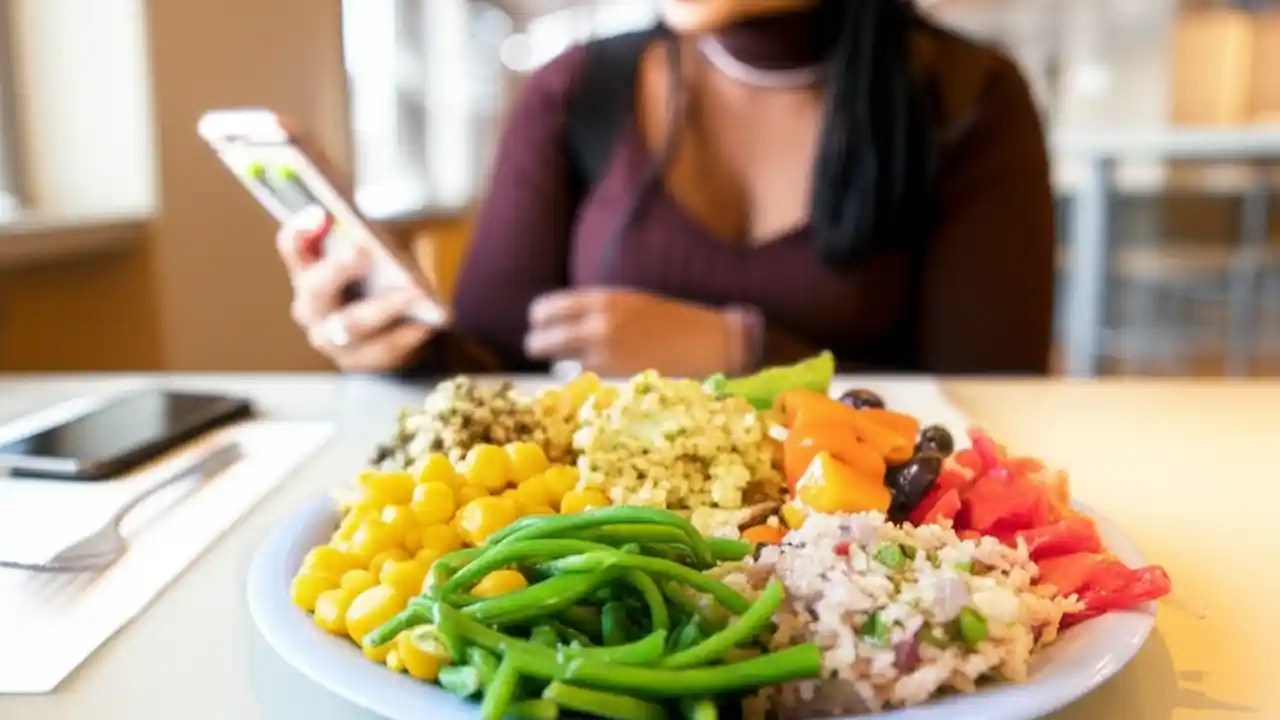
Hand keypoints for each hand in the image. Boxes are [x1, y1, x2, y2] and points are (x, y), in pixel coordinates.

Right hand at [276, 208, 433, 371]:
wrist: (399, 333)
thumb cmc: (384, 283)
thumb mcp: (379, 252)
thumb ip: (376, 235)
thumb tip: (388, 217)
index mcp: (310, 270)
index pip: (293, 246)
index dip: (300, 230)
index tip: (320, 212)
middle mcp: (311, 306)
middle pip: (315, 288)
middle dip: (338, 268)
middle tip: (363, 249)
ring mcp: (330, 338)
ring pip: (350, 325)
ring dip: (383, 306)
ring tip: (414, 291)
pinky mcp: (357, 362)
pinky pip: (381, 351)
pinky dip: (405, 336)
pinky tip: (426, 324)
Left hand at [525, 288, 739, 376]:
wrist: (707, 341)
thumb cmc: (670, 320)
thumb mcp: (629, 302)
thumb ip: (596, 310)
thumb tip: (562, 323)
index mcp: (602, 299)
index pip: (548, 308)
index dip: (540, 318)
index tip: (539, 323)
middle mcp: (598, 325)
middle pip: (544, 340)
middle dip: (539, 345)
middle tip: (541, 348)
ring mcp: (605, 354)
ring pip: (561, 363)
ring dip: (562, 363)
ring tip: (573, 360)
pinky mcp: (616, 378)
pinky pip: (585, 378)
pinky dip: (585, 376)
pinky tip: (600, 371)